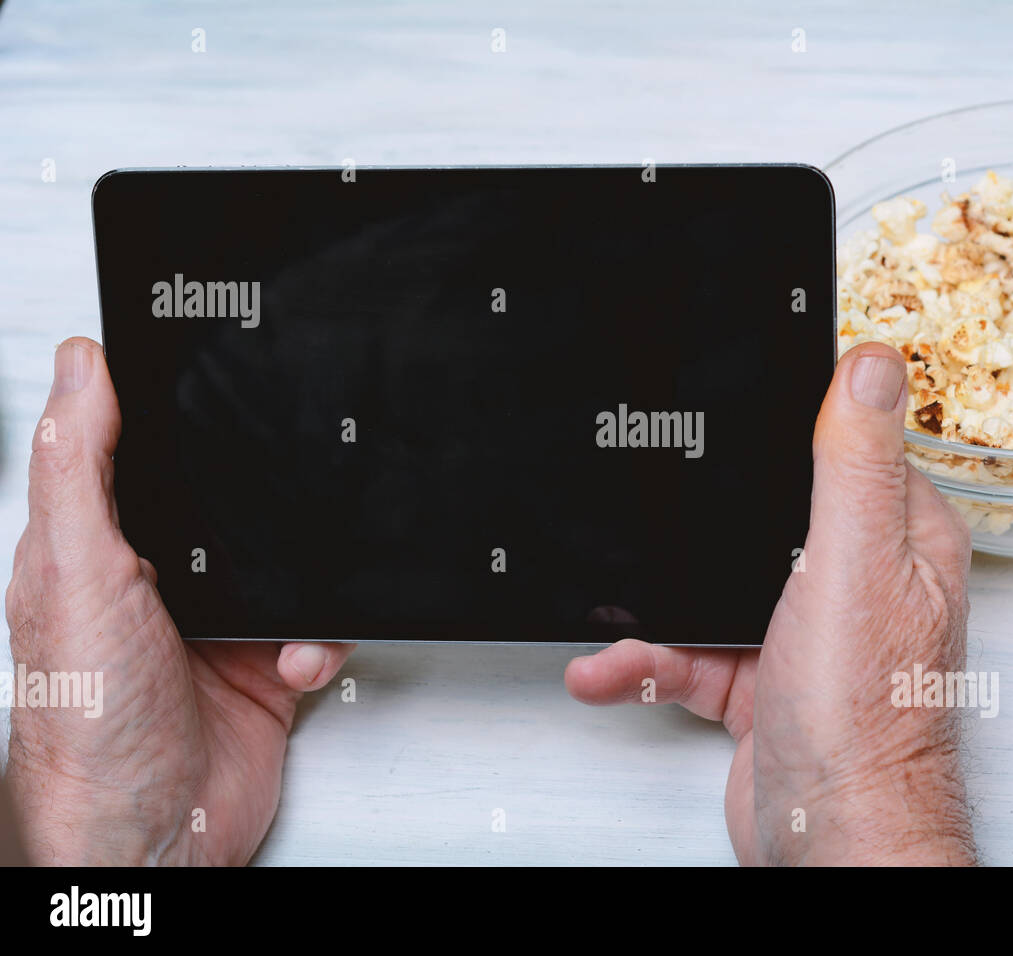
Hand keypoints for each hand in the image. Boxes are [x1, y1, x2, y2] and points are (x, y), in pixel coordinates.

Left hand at [5, 338, 353, 864]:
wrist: (149, 831)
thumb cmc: (84, 718)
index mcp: (99, 547)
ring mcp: (216, 626)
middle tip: (281, 500)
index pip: (134, 454)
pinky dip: (321, 640)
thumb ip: (81, 466)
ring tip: (286, 609)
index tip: (212, 376)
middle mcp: (159, 583)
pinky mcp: (264, 667)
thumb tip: (82, 366)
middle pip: (231, 505)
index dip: (170, 415)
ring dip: (305, 583)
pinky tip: (295, 657)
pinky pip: (318, 627)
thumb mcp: (74, 569)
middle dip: (269, 504)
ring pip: (288, 564)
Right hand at [566, 342, 975, 864]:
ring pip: (715, 588)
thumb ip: (853, 466)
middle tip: (648, 507)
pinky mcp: (761, 683)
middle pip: (767, 519)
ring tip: (605, 613)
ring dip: (656, 604)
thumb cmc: (864, 720)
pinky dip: (646, 660)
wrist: (831, 841)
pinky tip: (610, 666)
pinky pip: (692, 653)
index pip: (851, 453)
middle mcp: (856, 583)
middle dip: (697, 524)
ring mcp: (805, 635)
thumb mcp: (852, 565)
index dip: (799, 429)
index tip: (740, 402)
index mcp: (897, 540)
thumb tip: (870, 365)